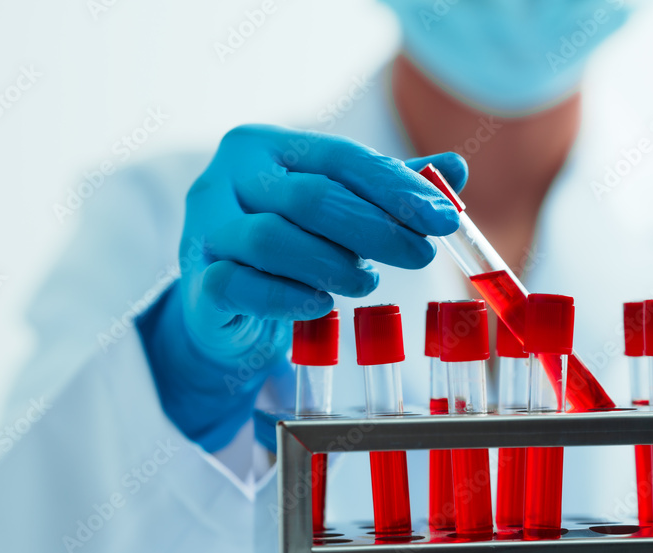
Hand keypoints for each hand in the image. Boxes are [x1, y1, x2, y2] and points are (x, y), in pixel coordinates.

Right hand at [139, 124, 467, 449]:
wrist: (225, 304)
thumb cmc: (290, 246)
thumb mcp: (340, 211)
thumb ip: (389, 190)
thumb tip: (455, 169)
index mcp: (263, 147)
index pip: (338, 158)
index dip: (396, 188)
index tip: (444, 219)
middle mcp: (224, 178)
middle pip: (309, 197)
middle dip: (375, 229)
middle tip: (421, 257)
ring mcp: (203, 229)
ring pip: (273, 240)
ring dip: (332, 264)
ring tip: (367, 283)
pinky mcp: (197, 281)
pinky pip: (242, 285)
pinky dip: (289, 297)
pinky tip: (320, 304)